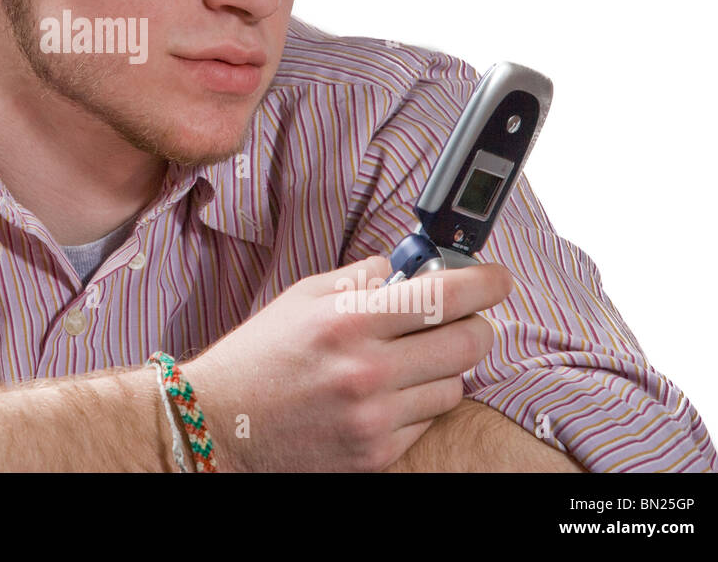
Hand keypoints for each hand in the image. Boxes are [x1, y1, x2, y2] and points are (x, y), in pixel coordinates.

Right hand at [185, 254, 511, 470]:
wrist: (221, 423)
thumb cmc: (261, 355)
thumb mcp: (304, 297)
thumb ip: (363, 278)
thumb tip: (416, 263)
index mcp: (348, 320)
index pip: (444, 294)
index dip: (484, 282)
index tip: (496, 278)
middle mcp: (366, 370)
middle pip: (467, 342)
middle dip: (471, 324)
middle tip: (455, 318)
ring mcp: (374, 417)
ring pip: (455, 385)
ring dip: (441, 368)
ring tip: (404, 362)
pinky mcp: (376, 454)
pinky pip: (428, 421)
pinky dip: (416, 405)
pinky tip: (382, 395)